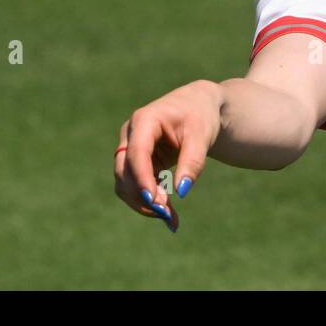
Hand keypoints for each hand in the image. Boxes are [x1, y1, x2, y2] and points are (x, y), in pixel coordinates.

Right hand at [114, 79, 222, 232]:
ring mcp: (130, 149)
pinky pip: (136, 186)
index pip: (136, 153)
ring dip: (144, 203)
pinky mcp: (137, 163)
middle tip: (166, 215)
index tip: (154, 202)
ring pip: (125, 183)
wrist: (198, 106)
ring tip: (171, 218)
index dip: (142, 179)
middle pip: (124, 171)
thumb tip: (181, 192)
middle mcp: (131, 135)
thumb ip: (192, 161)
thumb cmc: (200, 116)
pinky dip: (150, 201)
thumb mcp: (202, 136)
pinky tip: (169, 215)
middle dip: (142, 195)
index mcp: (144, 120)